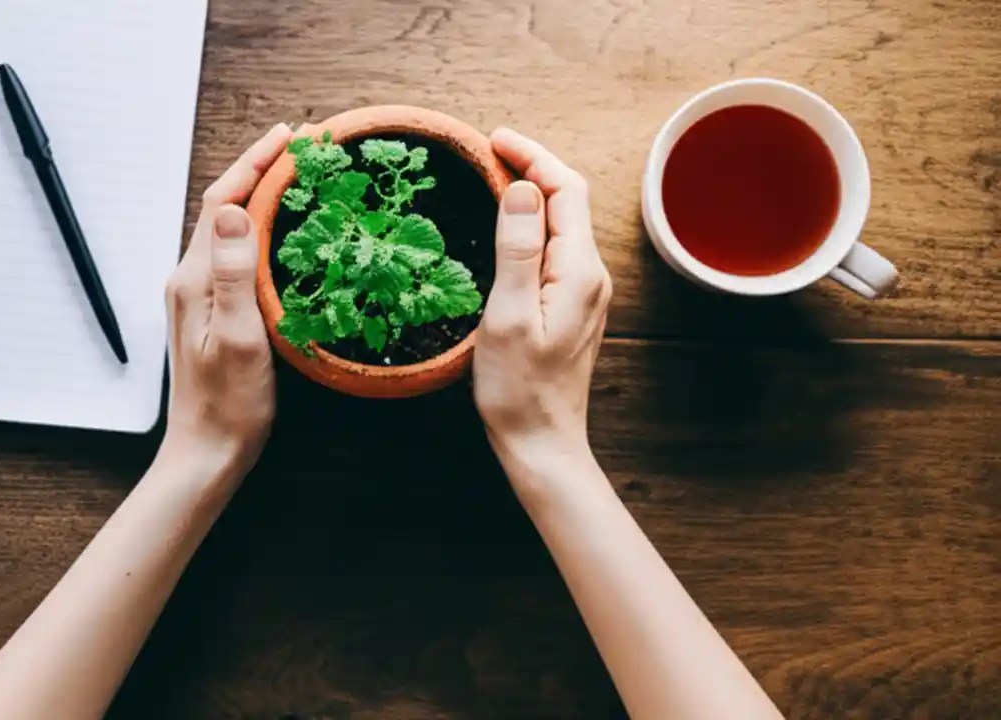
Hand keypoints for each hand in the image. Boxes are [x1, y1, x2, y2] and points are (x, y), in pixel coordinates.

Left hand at [162, 124, 291, 476]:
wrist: (207, 452)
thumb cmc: (228, 405)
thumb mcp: (237, 337)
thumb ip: (233, 273)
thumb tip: (235, 209)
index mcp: (194, 278)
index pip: (222, 200)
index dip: (255, 163)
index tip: (291, 136)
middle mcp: (190, 279)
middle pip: (224, 207)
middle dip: (260, 171)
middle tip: (302, 148)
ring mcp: (198, 295)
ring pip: (230, 230)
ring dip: (261, 198)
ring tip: (298, 178)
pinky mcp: (210, 311)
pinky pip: (235, 255)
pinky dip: (261, 231)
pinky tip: (285, 234)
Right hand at [473, 128, 612, 495]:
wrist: (541, 442)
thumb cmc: (518, 388)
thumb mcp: (508, 315)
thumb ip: (518, 248)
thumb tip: (524, 187)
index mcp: (579, 270)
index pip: (565, 190)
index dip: (532, 156)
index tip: (493, 140)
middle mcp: (591, 274)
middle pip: (568, 201)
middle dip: (532, 167)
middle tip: (487, 152)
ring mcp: (585, 291)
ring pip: (562, 224)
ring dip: (531, 194)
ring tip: (491, 178)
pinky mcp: (571, 306)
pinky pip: (555, 248)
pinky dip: (531, 224)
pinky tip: (505, 226)